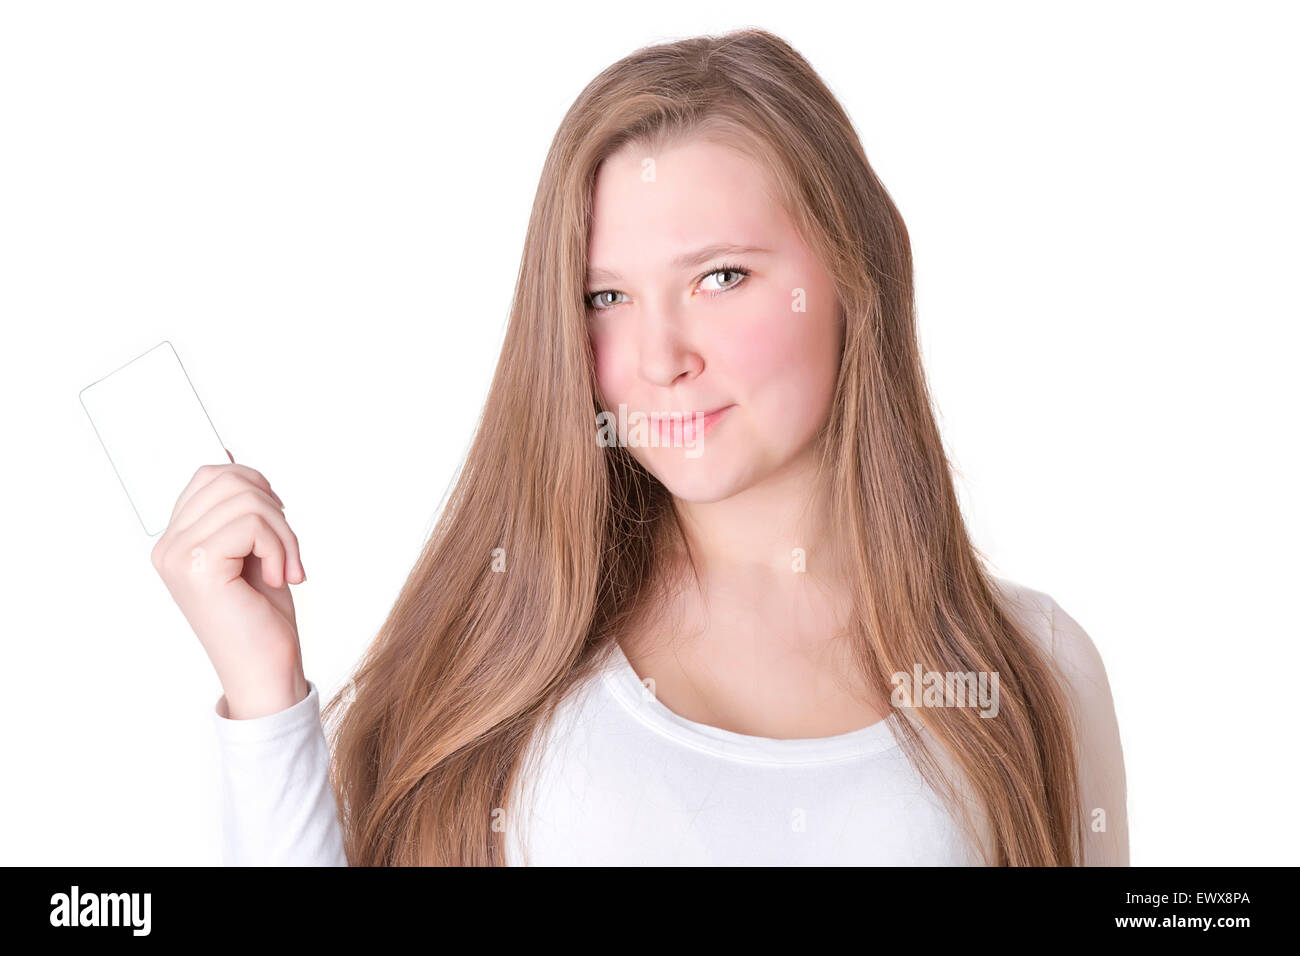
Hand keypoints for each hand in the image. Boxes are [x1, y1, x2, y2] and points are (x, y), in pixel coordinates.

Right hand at [151, 451, 309, 717]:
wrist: (264, 671)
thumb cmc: (262, 618)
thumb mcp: (251, 553)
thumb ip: (238, 512)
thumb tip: (233, 460)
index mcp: (175, 541)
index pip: (210, 475)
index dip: (255, 486)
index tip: (277, 520)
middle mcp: (167, 547)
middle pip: (229, 480)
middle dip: (275, 510)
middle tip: (288, 550)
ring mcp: (178, 556)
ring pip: (246, 499)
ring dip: (283, 533)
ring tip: (287, 569)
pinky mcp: (198, 566)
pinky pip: (253, 523)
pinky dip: (281, 547)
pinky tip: (282, 579)